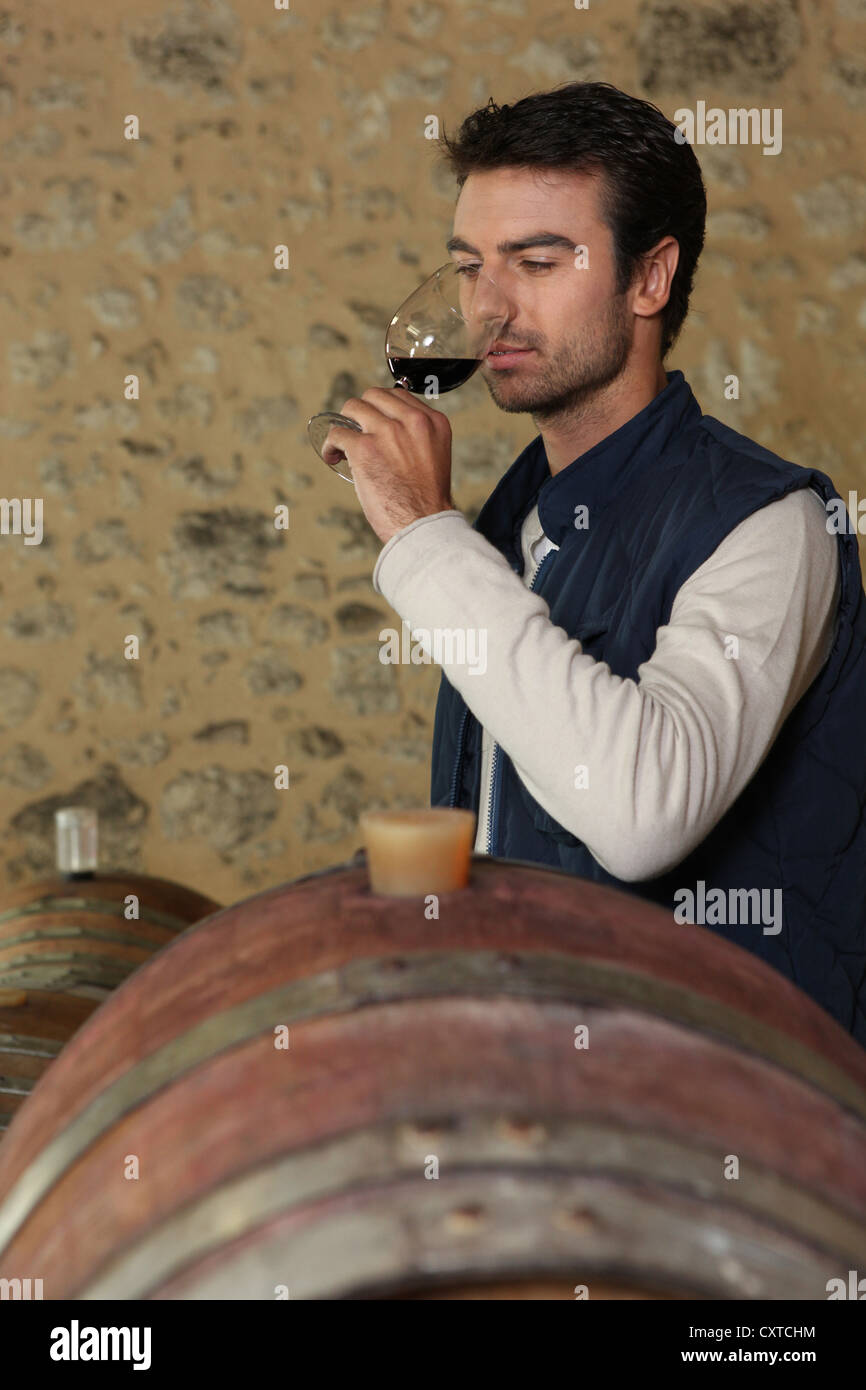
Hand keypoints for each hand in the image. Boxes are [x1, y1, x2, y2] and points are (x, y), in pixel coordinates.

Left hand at [323, 387, 456, 543]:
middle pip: (374, 396)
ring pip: (352, 408)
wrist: (423, 524)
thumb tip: (387, 428)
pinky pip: (337, 433)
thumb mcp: (434, 456)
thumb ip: (416, 437)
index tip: (374, 423)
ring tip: (343, 445)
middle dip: (361, 412)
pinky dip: (331, 446)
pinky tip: (333, 457)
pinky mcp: (364, 448)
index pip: (398, 395)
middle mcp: (411, 421)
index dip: (381, 409)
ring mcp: (387, 432)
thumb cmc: (427, 502)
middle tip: (356, 431)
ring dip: (344, 425)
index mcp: (432, 422)